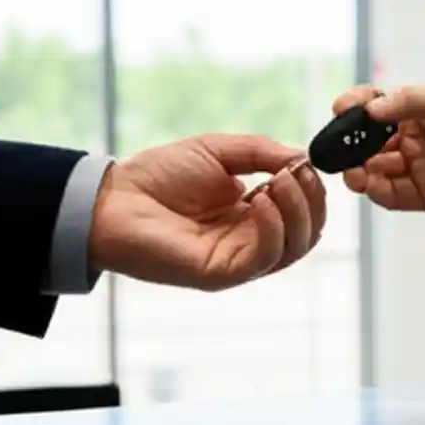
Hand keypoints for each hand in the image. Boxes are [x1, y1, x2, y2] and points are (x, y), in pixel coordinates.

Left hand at [87, 134, 325, 290]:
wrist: (112, 199)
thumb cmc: (157, 176)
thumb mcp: (218, 151)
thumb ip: (261, 151)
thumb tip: (303, 157)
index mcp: (251, 213)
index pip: (302, 212)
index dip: (311, 187)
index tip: (302, 161)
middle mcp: (249, 239)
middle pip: (307, 234)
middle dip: (312, 200)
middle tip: (295, 172)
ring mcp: (238, 259)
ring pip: (294, 248)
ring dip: (297, 211)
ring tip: (277, 181)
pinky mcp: (221, 273)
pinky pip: (265, 258)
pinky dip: (273, 227)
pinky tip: (257, 198)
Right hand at [332, 85, 424, 216]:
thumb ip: (409, 102)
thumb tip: (371, 110)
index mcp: (424, 111)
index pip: (378, 108)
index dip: (357, 109)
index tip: (342, 109)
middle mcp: (418, 139)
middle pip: (370, 142)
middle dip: (352, 144)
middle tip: (340, 147)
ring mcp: (422, 168)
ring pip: (376, 170)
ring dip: (359, 170)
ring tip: (354, 171)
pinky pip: (392, 195)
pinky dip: (376, 191)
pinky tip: (371, 185)